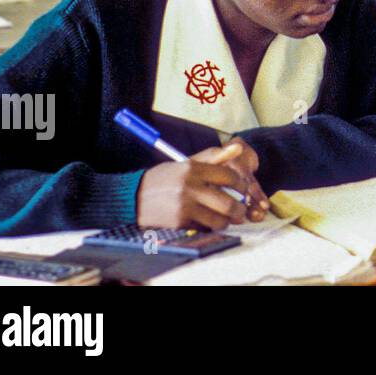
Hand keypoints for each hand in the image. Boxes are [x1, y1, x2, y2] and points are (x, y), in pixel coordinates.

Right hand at [135, 141, 268, 229]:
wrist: (133, 197)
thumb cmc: (164, 178)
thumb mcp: (186, 163)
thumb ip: (213, 157)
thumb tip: (238, 147)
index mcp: (193, 169)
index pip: (228, 176)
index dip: (240, 184)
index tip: (242, 189)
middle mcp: (189, 187)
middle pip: (228, 202)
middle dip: (240, 209)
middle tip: (241, 210)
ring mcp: (184, 206)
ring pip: (218, 219)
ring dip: (227, 221)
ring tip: (228, 218)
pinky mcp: (179, 222)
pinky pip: (204, 227)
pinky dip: (211, 226)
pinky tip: (210, 222)